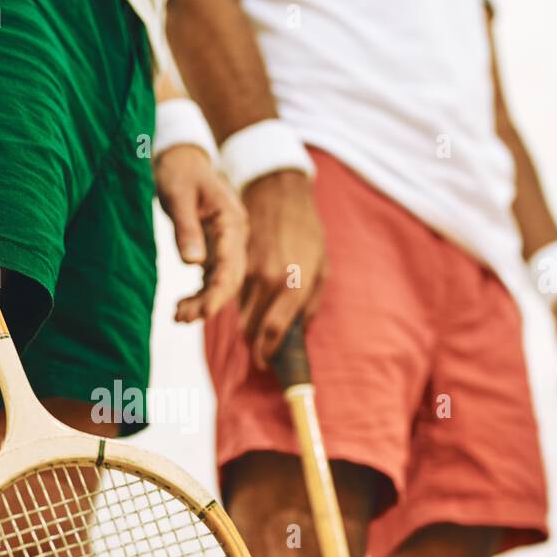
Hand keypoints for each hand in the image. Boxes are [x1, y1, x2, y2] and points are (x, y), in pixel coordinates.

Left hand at [155, 145, 246, 321]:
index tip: (203, 313)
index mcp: (231, 221)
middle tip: (181, 318)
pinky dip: (199, 295)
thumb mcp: (178, 195)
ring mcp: (226, 244)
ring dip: (203, 302)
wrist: (183, 159)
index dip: (218, 293)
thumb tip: (193, 264)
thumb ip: (186, 228)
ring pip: (221, 282)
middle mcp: (235, 236)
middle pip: (230, 278)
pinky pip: (212, 278)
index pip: (230, 265)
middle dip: (209, 303)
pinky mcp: (214, 249)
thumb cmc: (179, 172)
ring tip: (178, 316)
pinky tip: (181, 308)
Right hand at [238, 169, 326, 368]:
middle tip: (262, 352)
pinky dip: (241, 305)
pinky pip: (235, 295)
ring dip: (248, 325)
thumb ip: (311, 302)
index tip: (267, 364)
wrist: (278, 192)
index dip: (267, 354)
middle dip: (255, 345)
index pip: (273, 332)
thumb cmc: (307, 229)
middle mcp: (268, 280)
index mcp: (294, 284)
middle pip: (250, 328)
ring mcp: (248, 271)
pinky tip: (252, 301)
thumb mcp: (322, 266)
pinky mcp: (235, 263)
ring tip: (258, 327)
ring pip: (240, 313)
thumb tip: (302, 331)